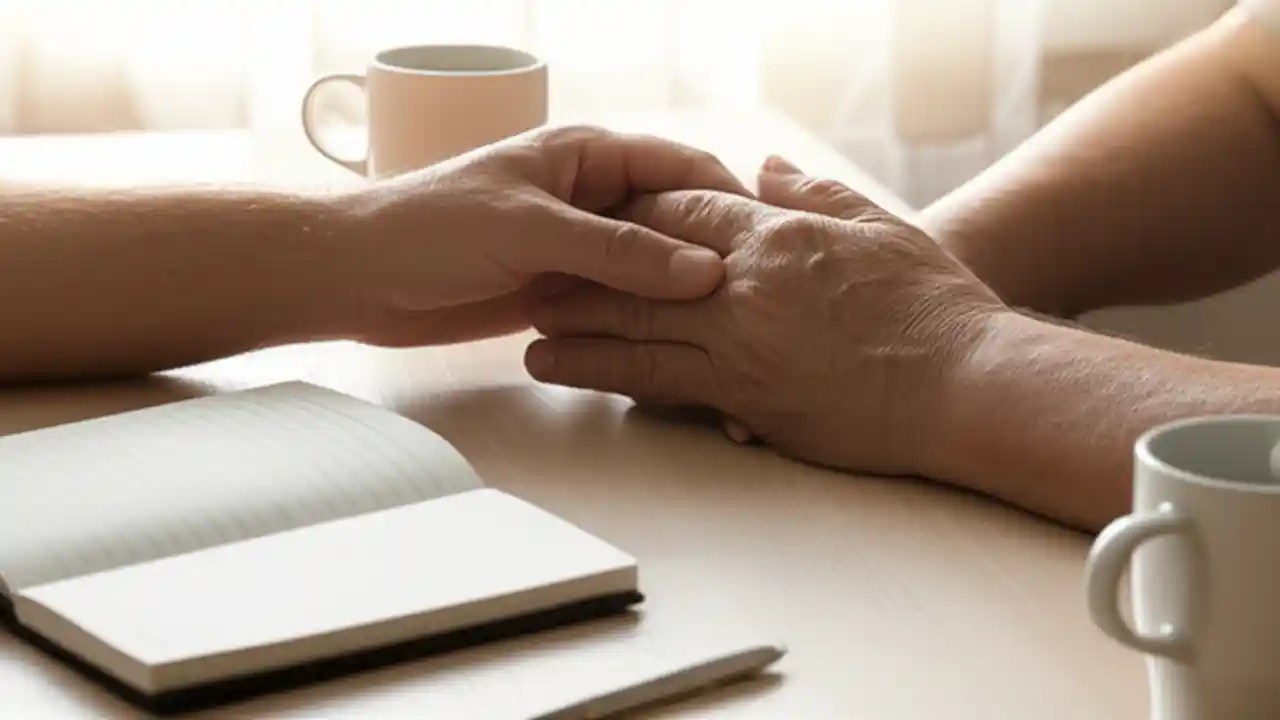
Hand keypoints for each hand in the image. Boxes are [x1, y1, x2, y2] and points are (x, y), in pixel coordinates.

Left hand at [330, 125, 747, 345]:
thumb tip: (705, 270)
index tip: (771, 245)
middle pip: (676, 222)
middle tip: (760, 305)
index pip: (683, 165)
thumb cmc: (430, 228)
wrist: (358, 278)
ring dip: (685, 301)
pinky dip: (647, 325)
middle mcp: (592, 196)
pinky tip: (680, 354)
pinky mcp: (563, 291)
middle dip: (716, 260)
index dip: (731, 201)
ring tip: (734, 340)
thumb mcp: (531, 230)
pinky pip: (621, 305)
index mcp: (588, 154)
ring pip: (652, 270)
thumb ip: (617, 250)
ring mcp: (579, 247)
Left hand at [525, 157, 1007, 477]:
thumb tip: (766, 167)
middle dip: (584, 272)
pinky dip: (615, 378)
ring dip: (579, 333)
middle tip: (535, 275)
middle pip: (641, 271)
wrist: (966, 384)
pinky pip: (665, 385)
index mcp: (777, 236)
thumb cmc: (934, 306)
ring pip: (637, 331)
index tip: (597, 213)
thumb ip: (814, 195)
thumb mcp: (879, 225)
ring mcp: (740, 345)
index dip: (634, 210)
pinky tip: (582, 379)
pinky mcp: (746, 400)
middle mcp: (745, 287)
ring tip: (531, 338)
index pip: (684, 211)